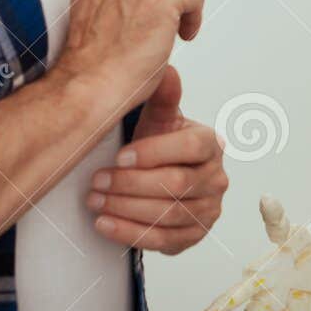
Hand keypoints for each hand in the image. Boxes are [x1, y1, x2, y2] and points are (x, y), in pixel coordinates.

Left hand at [87, 67, 227, 255]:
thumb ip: (163, 96)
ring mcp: (208, 211)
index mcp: (211, 144)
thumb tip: (165, 69)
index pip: (192, 148)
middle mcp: (216, 179)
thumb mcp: (160, 119)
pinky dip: (130, 234)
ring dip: (126, 209)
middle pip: (176, 184)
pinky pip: (163, 241)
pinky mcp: (193, 237)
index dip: (155, 152)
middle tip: (96, 181)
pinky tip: (104, 224)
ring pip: (168, 214)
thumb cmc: (160, 145)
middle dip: (131, 184)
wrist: (165, 174)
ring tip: (94, 201)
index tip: (120, 156)